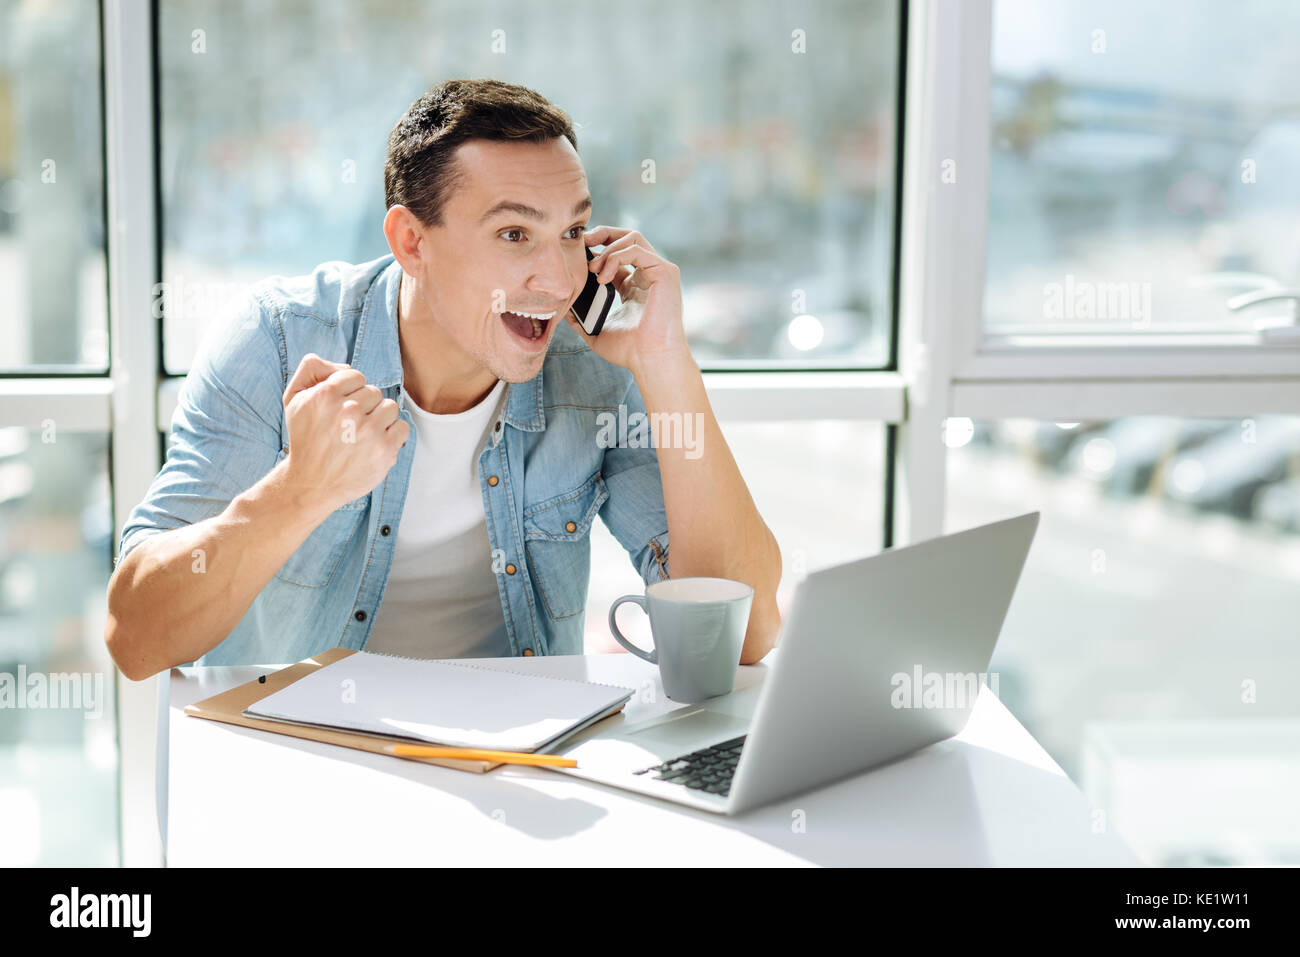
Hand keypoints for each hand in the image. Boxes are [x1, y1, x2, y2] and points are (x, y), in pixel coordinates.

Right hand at [280, 353, 409, 514]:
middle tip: (349, 426)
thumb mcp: (294, 399)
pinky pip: (403, 428)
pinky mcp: (384, 449)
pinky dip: (393, 436)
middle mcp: (348, 410)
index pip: (356, 376)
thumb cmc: (306, 439)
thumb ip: (311, 369)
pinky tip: (375, 445)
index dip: (350, 392)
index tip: (341, 409)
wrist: (311, 483)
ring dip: (380, 420)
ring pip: (390, 407)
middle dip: (365, 406)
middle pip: (374, 391)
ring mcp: (368, 431)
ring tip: (363, 435)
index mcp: (326, 394)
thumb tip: (347, 367)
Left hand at [564, 226, 691, 375]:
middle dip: (602, 234)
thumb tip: (564, 310)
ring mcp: (659, 272)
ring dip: (607, 248)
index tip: (577, 254)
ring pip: (633, 238)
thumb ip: (581, 319)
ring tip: (593, 269)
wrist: (650, 360)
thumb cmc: (630, 352)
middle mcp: (648, 275)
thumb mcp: (597, 331)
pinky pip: (637, 249)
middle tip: (582, 242)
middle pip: (627, 237)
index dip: (596, 249)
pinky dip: (616, 256)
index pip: (616, 254)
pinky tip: (604, 276)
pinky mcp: (665, 272)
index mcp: (635, 286)